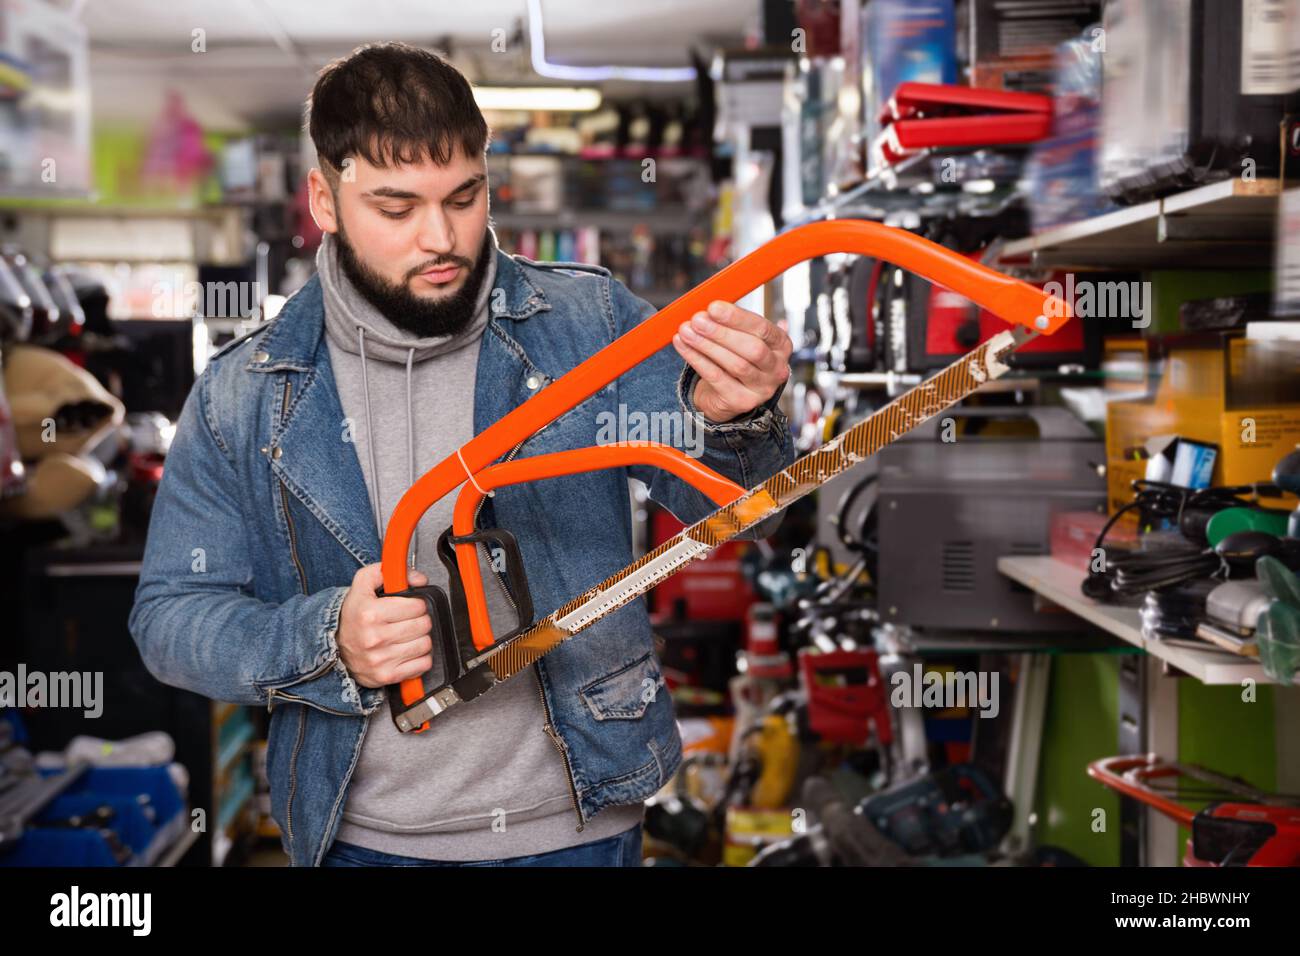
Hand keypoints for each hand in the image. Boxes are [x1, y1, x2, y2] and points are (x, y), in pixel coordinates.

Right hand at [337, 564, 433, 688]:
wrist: (333, 645)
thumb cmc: (353, 616)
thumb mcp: (362, 584)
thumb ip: (388, 571)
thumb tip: (419, 578)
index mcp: (370, 613)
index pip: (418, 606)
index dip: (417, 603)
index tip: (409, 606)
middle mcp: (374, 638)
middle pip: (424, 625)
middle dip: (419, 620)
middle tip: (408, 621)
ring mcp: (380, 659)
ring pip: (425, 644)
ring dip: (421, 639)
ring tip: (407, 636)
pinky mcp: (386, 675)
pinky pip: (423, 665)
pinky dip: (420, 658)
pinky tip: (407, 651)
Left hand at [672, 301, 791, 422]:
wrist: (730, 395)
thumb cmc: (738, 358)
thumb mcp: (743, 337)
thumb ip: (733, 324)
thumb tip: (711, 311)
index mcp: (781, 345)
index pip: (763, 328)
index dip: (737, 317)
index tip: (713, 307)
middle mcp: (777, 368)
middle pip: (753, 349)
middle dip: (722, 333)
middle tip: (698, 320)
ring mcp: (762, 388)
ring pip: (735, 364)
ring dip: (706, 345)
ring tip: (686, 331)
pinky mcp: (742, 401)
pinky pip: (716, 377)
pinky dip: (697, 359)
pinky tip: (683, 345)